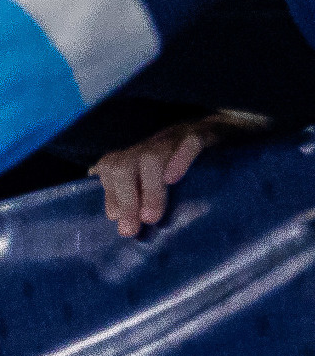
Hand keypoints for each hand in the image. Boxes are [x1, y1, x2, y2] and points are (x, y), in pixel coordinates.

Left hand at [92, 112, 267, 235]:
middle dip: (124, 198)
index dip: (110, 193)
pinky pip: (190, 142)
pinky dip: (179, 160)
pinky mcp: (208, 133)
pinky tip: (174, 179)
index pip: (111, 166)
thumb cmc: (203, 162)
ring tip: (151, 217)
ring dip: (149, 190)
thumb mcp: (170, 178)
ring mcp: (179, 136)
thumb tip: (120, 219)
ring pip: (152, 156)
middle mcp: (156, 142)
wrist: (243, 126)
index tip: (116, 220)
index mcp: (143, 152)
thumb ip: (146, 194)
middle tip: (131, 229)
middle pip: (123, 163)